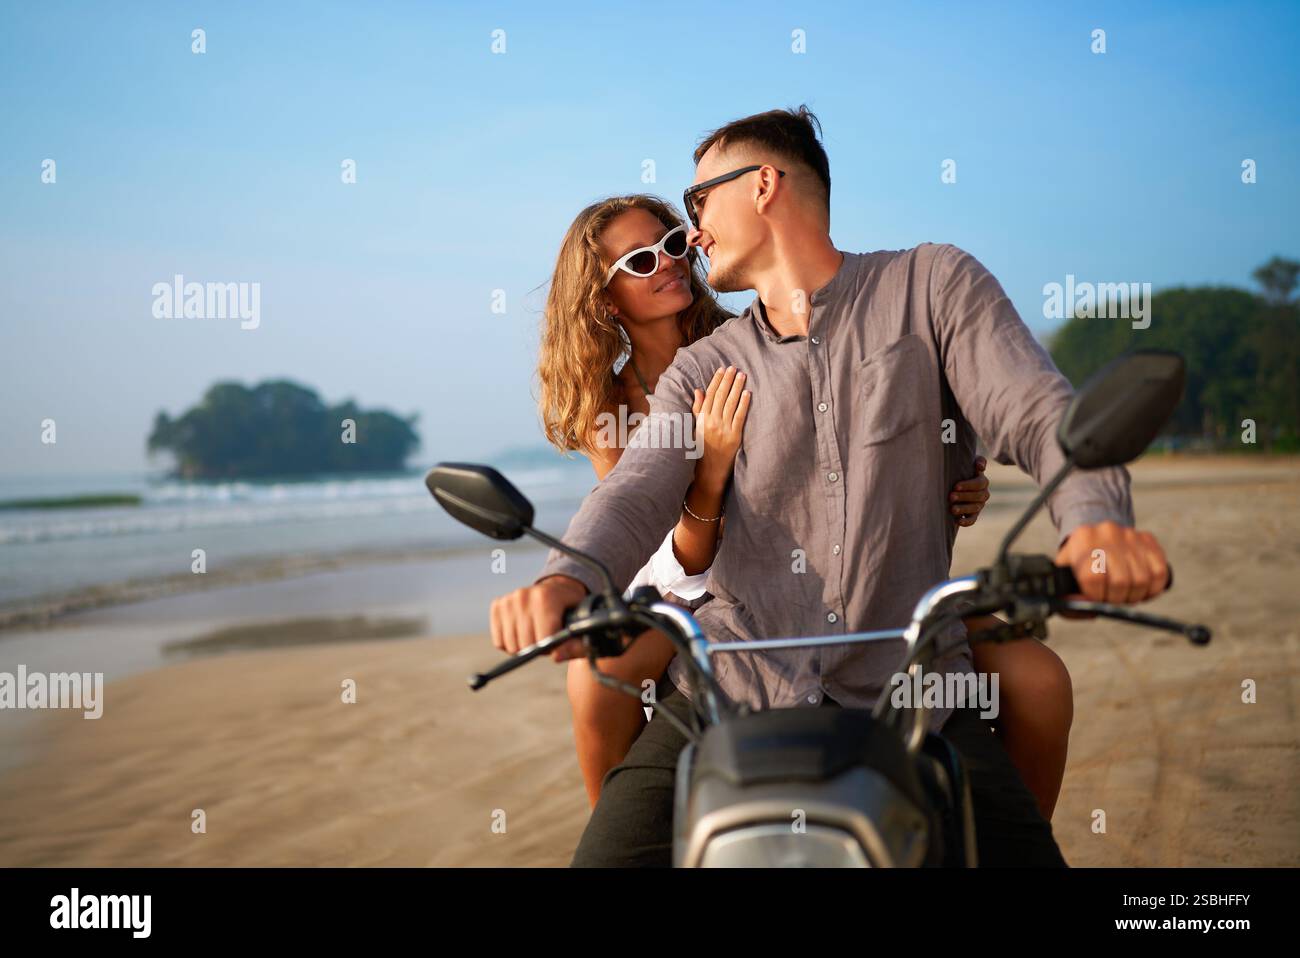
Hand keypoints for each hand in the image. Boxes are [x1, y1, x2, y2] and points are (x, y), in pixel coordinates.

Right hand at [489, 575, 588, 662]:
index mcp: (546, 597)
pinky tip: (524, 633)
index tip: (558, 643)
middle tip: (548, 640)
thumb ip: (576, 645)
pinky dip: (511, 644)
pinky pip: (499, 642)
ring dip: (525, 648)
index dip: (552, 649)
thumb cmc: (573, 611)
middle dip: (538, 650)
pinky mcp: (498, 605)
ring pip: (511, 646)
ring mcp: (508, 600)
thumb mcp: (582, 625)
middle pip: (525, 645)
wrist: (559, 589)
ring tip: (537, 635)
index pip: (543, 639)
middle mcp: (524, 596)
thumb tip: (556, 657)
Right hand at [692, 365, 750, 491]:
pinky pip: (739, 417)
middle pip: (720, 396)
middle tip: (734, 368)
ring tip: (742, 376)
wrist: (709, 471)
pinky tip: (748, 393)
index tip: (722, 369)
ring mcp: (722, 429)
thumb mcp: (696, 427)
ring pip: (730, 404)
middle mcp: (711, 422)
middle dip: (728, 380)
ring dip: (737, 387)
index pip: (709, 395)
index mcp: (701, 419)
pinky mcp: (734, 437)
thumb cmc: (702, 448)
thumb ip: (697, 408)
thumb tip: (699, 390)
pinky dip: (743, 404)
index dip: (716, 381)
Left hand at [950, 456, 989, 526]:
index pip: (979, 483)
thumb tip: (980, 466)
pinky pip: (973, 519)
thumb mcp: (967, 463)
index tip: (956, 486)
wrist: (954, 484)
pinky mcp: (974, 514)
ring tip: (952, 509)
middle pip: (978, 496)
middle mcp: (983, 493)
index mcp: (982, 481)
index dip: (968, 485)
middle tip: (951, 496)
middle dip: (964, 497)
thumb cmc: (960, 471)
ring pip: (975, 508)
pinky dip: (967, 522)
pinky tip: (958, 521)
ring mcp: (979, 504)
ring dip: (964, 508)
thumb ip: (978, 461)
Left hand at [1055, 521, 1169, 604]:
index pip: (1094, 577)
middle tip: (1113, 600)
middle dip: (1118, 599)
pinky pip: (1160, 572)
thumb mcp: (1064, 578)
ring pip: (1142, 579)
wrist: (1093, 539)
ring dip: (1135, 596)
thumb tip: (1090, 608)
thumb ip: (1069, 600)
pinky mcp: (1148, 539)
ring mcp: (1130, 534)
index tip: (1097, 599)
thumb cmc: (1078, 565)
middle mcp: (1107, 532)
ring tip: (1124, 594)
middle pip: (1121, 581)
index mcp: (1082, 540)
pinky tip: (1141, 589)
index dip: (1097, 596)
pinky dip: (1153, 588)